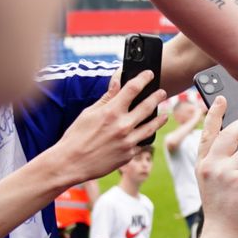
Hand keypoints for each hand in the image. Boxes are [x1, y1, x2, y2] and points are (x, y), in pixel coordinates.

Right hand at [42, 73, 168, 185]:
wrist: (71, 163)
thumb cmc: (76, 136)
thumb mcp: (89, 113)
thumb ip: (107, 98)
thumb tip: (117, 82)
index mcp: (111, 112)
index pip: (132, 88)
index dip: (143, 79)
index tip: (149, 74)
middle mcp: (123, 125)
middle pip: (147, 106)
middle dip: (157, 97)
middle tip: (162, 93)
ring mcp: (128, 141)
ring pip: (151, 126)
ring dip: (160, 119)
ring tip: (165, 114)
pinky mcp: (129, 154)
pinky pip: (142, 143)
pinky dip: (146, 137)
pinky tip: (149, 134)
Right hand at [193, 96, 237, 237]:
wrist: (223, 237)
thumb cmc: (224, 211)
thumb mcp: (216, 184)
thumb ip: (225, 165)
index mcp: (203, 165)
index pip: (208, 133)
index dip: (214, 115)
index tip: (221, 100)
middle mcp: (212, 166)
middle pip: (231, 134)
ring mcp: (226, 174)